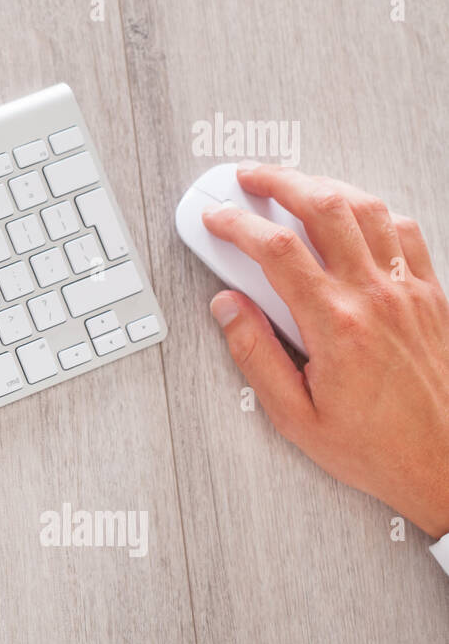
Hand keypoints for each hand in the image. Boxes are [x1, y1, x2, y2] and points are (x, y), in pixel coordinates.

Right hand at [202, 161, 448, 537]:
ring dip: (324, 185)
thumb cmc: (378, 448)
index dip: (237, 224)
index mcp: (335, 325)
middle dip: (279, 182)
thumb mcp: (295, 416)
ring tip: (296, 184)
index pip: (276, 250)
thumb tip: (228, 308)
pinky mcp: (431, 295)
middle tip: (249, 179)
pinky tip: (355, 214)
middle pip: (323, 208)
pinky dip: (373, 211)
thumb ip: (255, 355)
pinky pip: (405, 232)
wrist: (447, 464)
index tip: (217, 219)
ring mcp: (408, 291)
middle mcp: (374, 297)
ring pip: (366, 208)